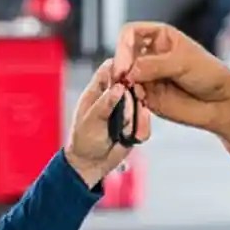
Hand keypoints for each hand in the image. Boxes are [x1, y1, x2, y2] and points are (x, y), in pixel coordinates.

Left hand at [63, 60, 151, 188]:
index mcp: (97, 90)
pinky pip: (145, 120)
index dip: (121, 65)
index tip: (131, 71)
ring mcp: (126, 109)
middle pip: (132, 83)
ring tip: (125, 129)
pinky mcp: (135, 122)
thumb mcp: (91, 120)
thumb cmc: (84, 140)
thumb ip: (105, 103)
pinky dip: (141, 128)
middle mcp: (113, 97)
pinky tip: (131, 136)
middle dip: (135, 94)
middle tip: (133, 104)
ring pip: (141, 102)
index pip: (110, 68)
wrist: (92, 164)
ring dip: (136, 115)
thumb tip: (120, 87)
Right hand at [111, 21, 229, 135]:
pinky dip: (127, 98)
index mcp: (159, 37)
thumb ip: (155, 65)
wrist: (222, 103)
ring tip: (127, 92)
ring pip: (122, 76)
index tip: (125, 63)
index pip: (131, 33)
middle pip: (122, 55)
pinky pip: (129, 95)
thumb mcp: (183, 63)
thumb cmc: (209, 74)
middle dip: (120, 66)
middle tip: (122, 78)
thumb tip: (129, 71)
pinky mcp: (146, 96)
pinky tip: (134, 102)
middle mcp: (149, 55)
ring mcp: (146, 76)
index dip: (124, 45)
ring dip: (121, 84)